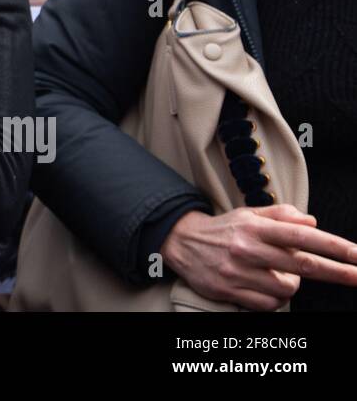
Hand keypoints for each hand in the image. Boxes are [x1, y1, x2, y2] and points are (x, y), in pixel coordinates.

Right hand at [160, 206, 356, 310]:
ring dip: (292, 284)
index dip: (333, 246)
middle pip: (303, 264)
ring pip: (287, 288)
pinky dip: (275, 298)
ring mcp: (239, 271)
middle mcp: (248, 248)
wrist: (181, 242)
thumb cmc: (223, 229)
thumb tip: (312, 222)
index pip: (301, 236)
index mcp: (255, 227)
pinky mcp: (230, 290)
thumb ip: (281, 215)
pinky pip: (269, 303)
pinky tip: (266, 287)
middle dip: (337, 272)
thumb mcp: (249, 214)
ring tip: (279, 274)